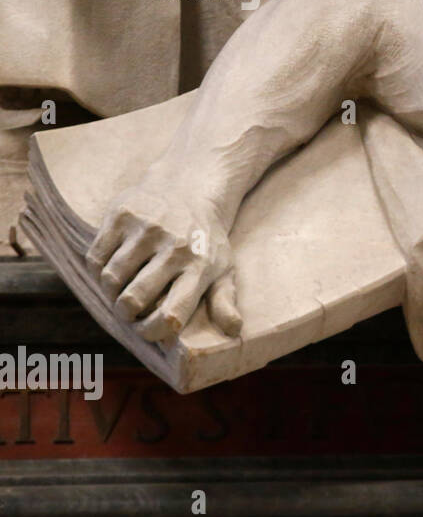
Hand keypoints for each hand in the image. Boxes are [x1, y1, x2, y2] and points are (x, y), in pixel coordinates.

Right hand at [86, 180, 241, 341]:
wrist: (190, 184)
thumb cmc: (204, 237)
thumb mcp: (222, 266)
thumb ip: (224, 301)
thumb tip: (233, 331)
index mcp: (201, 266)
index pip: (171, 314)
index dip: (152, 331)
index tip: (145, 330)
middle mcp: (175, 247)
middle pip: (133, 299)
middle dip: (126, 313)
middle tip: (128, 311)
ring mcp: (147, 229)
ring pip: (110, 279)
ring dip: (110, 291)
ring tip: (120, 289)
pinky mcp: (123, 214)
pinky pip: (96, 257)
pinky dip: (97, 269)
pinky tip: (111, 267)